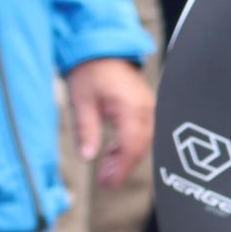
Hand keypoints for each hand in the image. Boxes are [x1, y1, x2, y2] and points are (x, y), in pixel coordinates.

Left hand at [66, 58, 152, 188]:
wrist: (101, 48)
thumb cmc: (90, 70)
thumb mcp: (81, 102)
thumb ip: (87, 130)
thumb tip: (88, 156)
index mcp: (132, 108)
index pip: (132, 146)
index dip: (121, 168)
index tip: (109, 184)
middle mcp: (146, 109)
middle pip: (141, 147)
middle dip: (123, 167)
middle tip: (105, 182)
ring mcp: (149, 107)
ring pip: (143, 142)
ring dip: (125, 157)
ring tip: (105, 169)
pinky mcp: (145, 107)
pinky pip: (143, 132)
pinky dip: (129, 145)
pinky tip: (112, 151)